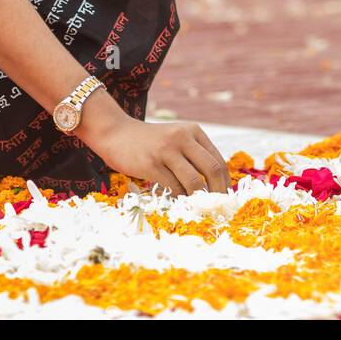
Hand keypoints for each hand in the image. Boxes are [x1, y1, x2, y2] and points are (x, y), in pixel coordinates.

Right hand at [90, 114, 230, 196]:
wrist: (115, 133)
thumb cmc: (149, 142)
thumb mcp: (175, 139)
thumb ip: (194, 155)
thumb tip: (216, 187)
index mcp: (192, 130)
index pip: (218, 160)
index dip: (224, 183)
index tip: (223, 199)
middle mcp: (182, 137)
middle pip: (212, 169)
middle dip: (218, 193)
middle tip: (215, 208)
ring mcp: (166, 149)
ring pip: (194, 182)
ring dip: (197, 199)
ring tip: (196, 207)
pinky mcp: (151, 163)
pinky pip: (174, 188)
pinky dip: (179, 199)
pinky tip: (177, 202)